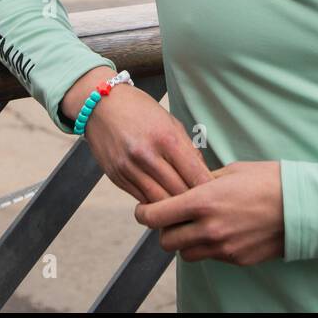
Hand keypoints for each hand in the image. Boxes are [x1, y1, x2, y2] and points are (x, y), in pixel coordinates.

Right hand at [61, 68, 211, 205]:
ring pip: (159, 201)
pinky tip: (163, 204)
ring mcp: (129, 167)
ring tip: (185, 212)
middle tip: (204, 208)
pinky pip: (140, 198)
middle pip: (178, 192)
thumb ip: (187, 149)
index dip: (209, 190)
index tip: (217, 198)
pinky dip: (154, 203)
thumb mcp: (170, 122)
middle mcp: (147, 155)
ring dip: (173, 208)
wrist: (100, 105)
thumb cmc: (141, 111)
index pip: (195, 175)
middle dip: (193, 203)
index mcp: (166, 138)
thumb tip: (203, 176)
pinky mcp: (116, 176)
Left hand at [133, 161, 283, 265]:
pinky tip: (222, 230)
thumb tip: (184, 184)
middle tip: (173, 217)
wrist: (304, 206)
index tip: (145, 209)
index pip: (155, 216)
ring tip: (197, 225)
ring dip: (185, 242)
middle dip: (164, 229)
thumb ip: (203, 181)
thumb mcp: (232, 171)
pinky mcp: (236, 259)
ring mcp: (223, 247)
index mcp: (203, 201)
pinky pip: (211, 257)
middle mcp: (208, 228)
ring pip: (186, 254)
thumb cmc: (269, 181)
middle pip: (166, 241)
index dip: (144, 213)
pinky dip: (209, 247)